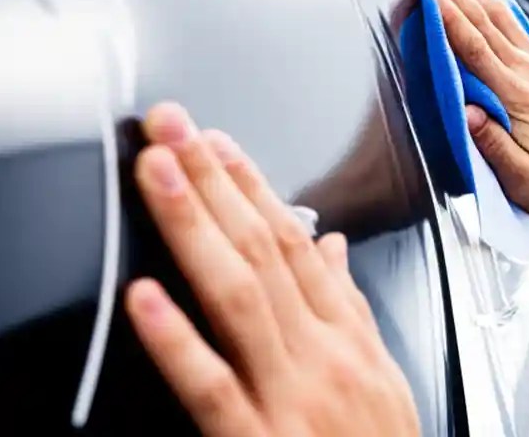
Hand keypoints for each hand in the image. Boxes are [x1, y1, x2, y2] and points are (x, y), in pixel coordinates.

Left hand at [124, 102, 419, 436]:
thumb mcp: (384, 380)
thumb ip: (351, 308)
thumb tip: (329, 246)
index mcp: (346, 341)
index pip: (294, 241)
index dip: (250, 185)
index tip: (214, 141)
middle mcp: (321, 359)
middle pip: (261, 251)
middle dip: (212, 181)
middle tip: (171, 127)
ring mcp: (291, 400)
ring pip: (237, 296)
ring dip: (192, 227)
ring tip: (156, 175)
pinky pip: (212, 389)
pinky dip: (177, 341)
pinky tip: (144, 298)